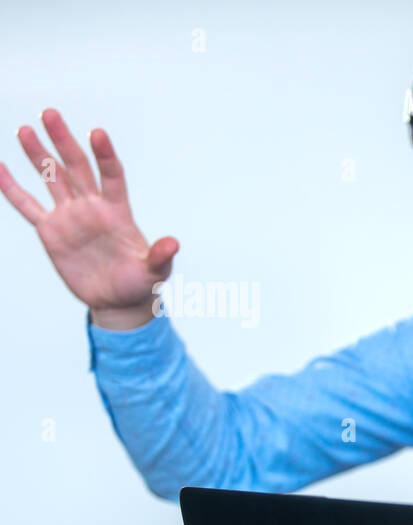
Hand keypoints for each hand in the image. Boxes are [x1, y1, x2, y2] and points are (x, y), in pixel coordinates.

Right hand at [0, 108, 177, 319]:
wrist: (117, 301)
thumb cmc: (140, 283)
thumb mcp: (154, 272)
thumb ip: (160, 256)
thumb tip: (174, 244)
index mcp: (118, 211)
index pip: (112, 176)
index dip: (105, 155)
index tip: (97, 132)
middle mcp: (92, 207)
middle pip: (76, 167)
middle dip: (63, 141)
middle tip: (49, 113)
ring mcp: (69, 216)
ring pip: (51, 178)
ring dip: (38, 155)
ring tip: (25, 130)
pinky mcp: (50, 230)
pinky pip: (27, 205)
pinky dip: (11, 188)